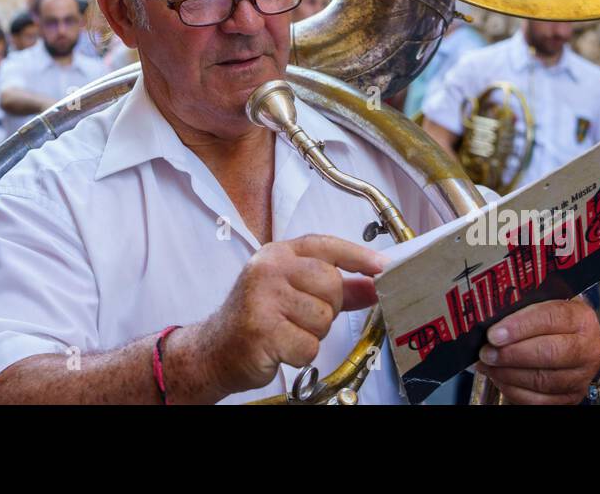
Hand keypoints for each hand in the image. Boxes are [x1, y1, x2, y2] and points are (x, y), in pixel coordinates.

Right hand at [190, 234, 386, 396]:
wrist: (215, 350)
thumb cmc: (257, 319)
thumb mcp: (293, 293)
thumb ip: (335, 288)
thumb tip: (373, 284)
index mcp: (277, 255)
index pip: (325, 245)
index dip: (358, 256)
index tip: (383, 267)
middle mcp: (268, 269)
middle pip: (331, 284)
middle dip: (328, 308)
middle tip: (302, 317)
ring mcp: (262, 298)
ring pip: (323, 318)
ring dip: (312, 334)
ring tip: (288, 332)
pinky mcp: (261, 330)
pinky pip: (308, 346)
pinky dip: (300, 354)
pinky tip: (280, 348)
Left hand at [473, 297, 599, 403]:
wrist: (574, 337)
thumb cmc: (553, 318)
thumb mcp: (544, 302)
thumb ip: (521, 307)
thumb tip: (490, 317)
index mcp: (580, 318)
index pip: (550, 318)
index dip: (519, 327)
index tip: (494, 334)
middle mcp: (586, 348)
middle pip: (547, 353)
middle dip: (510, 355)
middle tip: (487, 352)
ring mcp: (581, 375)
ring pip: (542, 380)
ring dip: (508, 374)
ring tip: (488, 365)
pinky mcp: (572, 396)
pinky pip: (540, 400)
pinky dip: (514, 390)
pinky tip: (499, 378)